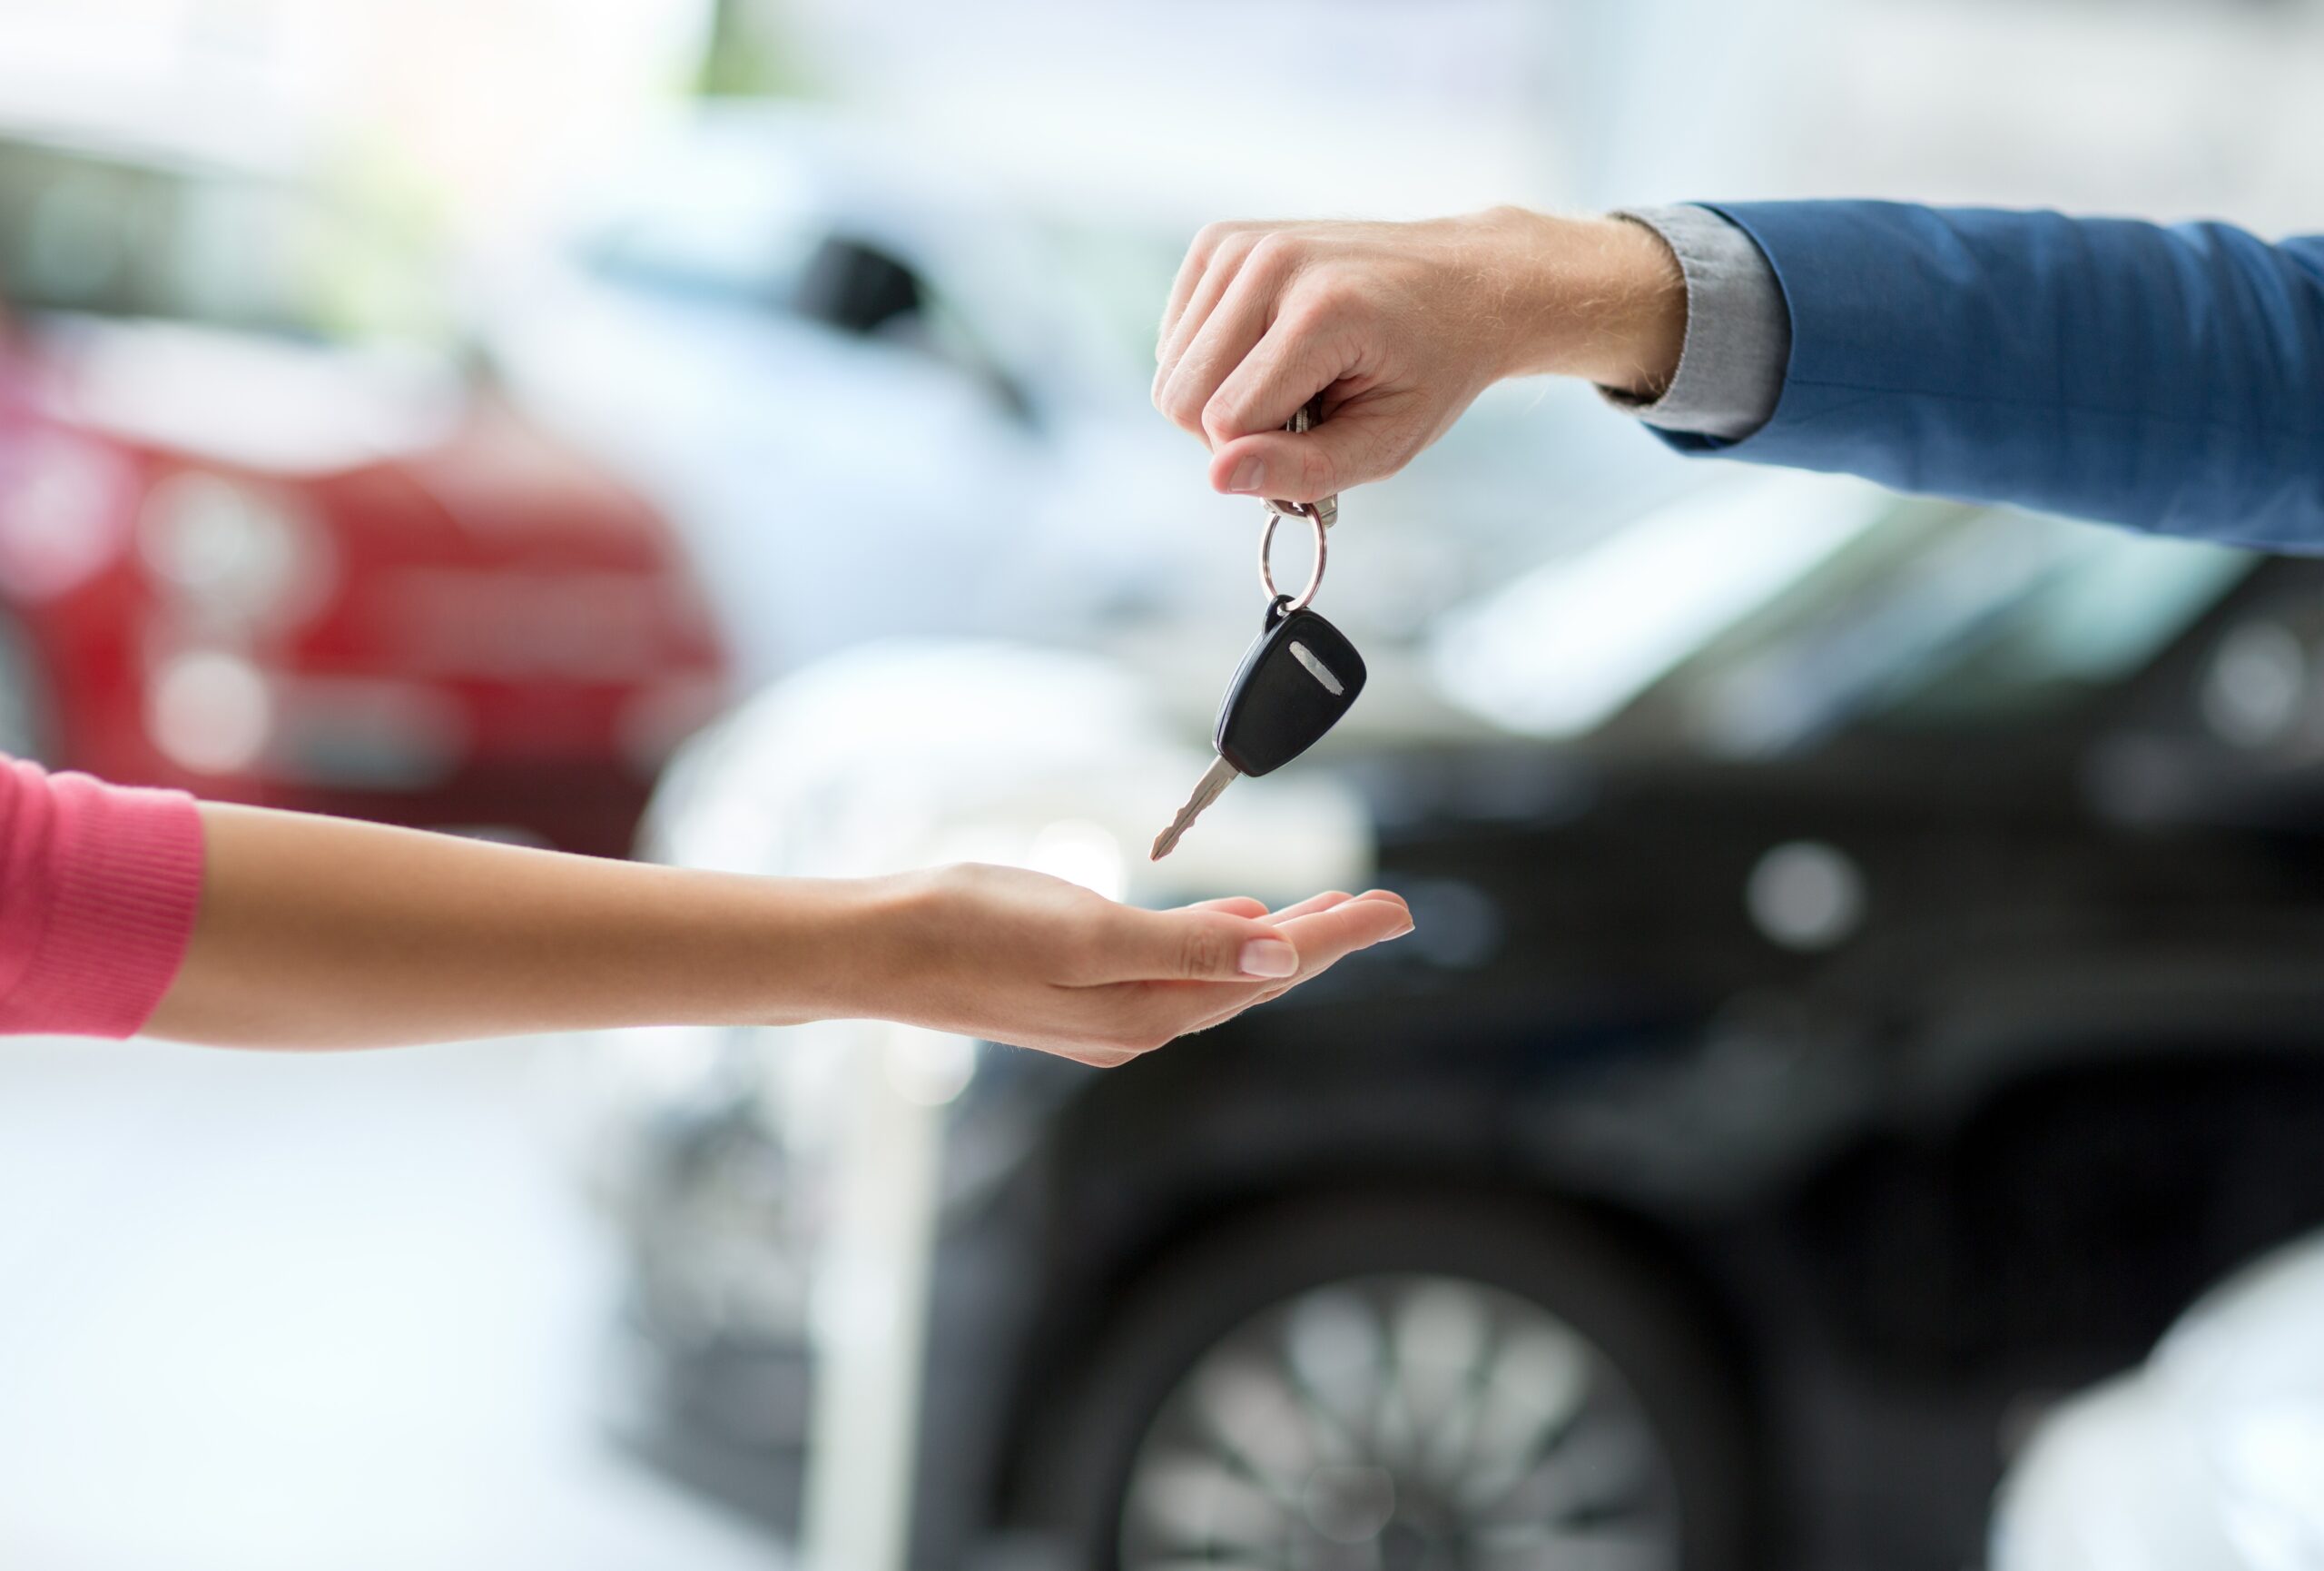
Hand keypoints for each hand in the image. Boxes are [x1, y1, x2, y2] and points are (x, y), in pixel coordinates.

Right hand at [860, 865, 1412, 1065]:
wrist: (878, 952)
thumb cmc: (969, 931)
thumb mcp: (1085, 931)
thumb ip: (1185, 943)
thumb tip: (1278, 946)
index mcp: (1148, 1009)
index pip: (1269, 968)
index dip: (1337, 936)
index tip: (1396, 908)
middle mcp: (1140, 1021)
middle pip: (1257, 976)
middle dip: (1326, 939)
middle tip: (1388, 907)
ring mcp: (1111, 1011)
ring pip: (1223, 973)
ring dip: (1281, 941)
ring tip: (1333, 910)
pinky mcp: (1082, 991)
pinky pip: (1180, 970)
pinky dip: (1223, 942)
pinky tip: (1239, 920)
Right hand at [1153, 207, 1686, 503]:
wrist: (1463, 282)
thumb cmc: (1429, 370)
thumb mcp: (1387, 442)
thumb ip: (1301, 470)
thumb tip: (1216, 477)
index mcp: (1322, 310)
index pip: (1224, 421)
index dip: (1260, 455)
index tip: (1317, 438)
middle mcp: (1272, 261)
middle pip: (1180, 396)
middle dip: (1231, 430)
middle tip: (1302, 413)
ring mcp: (1239, 243)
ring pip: (1169, 370)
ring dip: (1221, 395)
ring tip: (1293, 375)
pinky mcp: (1218, 240)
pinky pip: (1173, 339)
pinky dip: (1211, 362)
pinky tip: (1269, 350)